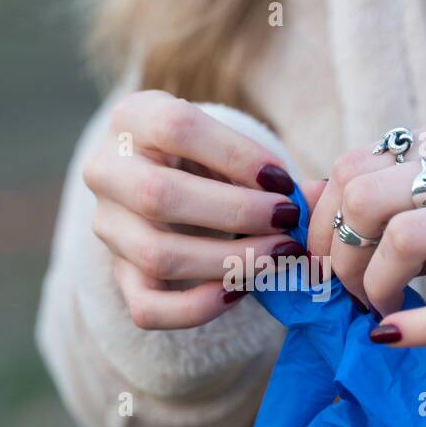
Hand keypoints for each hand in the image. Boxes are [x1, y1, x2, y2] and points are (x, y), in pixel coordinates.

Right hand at [84, 91, 316, 328]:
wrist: (167, 185)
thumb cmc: (210, 159)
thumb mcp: (230, 147)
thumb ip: (269, 169)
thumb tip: (320, 196)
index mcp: (133, 118)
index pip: (177, 128)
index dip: (236, 155)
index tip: (282, 181)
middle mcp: (106, 170)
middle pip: (159, 195)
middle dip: (236, 213)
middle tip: (287, 222)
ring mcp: (107, 228)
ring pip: (155, 254)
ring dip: (227, 261)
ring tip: (278, 256)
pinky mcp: (118, 276)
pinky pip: (147, 307)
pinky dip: (196, 308)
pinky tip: (238, 294)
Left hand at [308, 114, 425, 346]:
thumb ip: (394, 195)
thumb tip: (305, 201)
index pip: (355, 165)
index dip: (325, 221)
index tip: (329, 261)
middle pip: (367, 196)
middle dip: (340, 254)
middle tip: (349, 292)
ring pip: (406, 236)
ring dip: (373, 285)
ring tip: (380, 310)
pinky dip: (422, 327)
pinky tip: (394, 338)